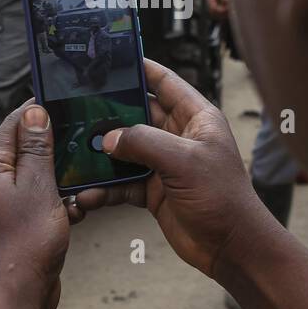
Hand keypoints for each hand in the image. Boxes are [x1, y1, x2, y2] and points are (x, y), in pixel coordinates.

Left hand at [0, 101, 83, 308]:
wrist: (17, 296)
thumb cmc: (25, 243)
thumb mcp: (38, 186)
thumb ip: (37, 147)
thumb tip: (34, 112)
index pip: (14, 123)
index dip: (39, 112)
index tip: (66, 104)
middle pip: (29, 148)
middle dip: (57, 149)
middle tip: (83, 146)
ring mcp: (7, 203)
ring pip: (41, 175)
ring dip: (64, 180)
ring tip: (79, 189)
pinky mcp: (21, 221)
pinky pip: (45, 199)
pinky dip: (62, 202)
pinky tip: (75, 212)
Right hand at [76, 59, 271, 277]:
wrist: (231, 248)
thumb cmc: (223, 199)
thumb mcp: (184, 161)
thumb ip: (144, 142)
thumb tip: (110, 138)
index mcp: (196, 118)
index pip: (166, 83)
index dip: (141, 69)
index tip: (113, 60)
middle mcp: (179, 137)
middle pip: (139, 115)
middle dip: (111, 113)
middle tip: (80, 106)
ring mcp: (166, 164)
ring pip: (127, 149)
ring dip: (104, 152)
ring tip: (76, 150)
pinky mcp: (155, 190)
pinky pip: (124, 182)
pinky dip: (107, 187)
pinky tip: (90, 191)